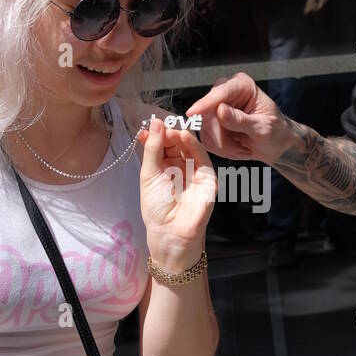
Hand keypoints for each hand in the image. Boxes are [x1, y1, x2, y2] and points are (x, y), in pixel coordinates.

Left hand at [136, 115, 216, 266]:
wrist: (170, 232)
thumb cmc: (156, 208)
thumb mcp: (149, 175)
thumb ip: (152, 149)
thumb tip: (155, 123)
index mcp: (165, 166)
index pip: (163, 144)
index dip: (156, 134)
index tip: (147, 127)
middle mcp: (180, 166)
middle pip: (176, 142)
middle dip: (167, 133)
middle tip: (159, 127)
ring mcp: (195, 170)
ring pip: (189, 146)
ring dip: (179, 136)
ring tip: (170, 131)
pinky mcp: (208, 177)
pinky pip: (202, 157)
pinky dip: (194, 144)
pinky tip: (184, 136)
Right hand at [186, 72, 289, 163]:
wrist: (275, 143)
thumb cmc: (275, 132)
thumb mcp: (263, 128)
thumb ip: (241, 120)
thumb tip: (220, 110)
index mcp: (242, 85)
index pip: (220, 93)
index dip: (205, 104)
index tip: (193, 113)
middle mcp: (226, 91)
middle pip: (208, 113)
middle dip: (221, 136)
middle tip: (241, 148)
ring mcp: (216, 106)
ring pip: (204, 128)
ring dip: (222, 145)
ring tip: (242, 148)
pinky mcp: (211, 121)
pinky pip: (205, 138)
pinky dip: (219, 148)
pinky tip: (235, 148)